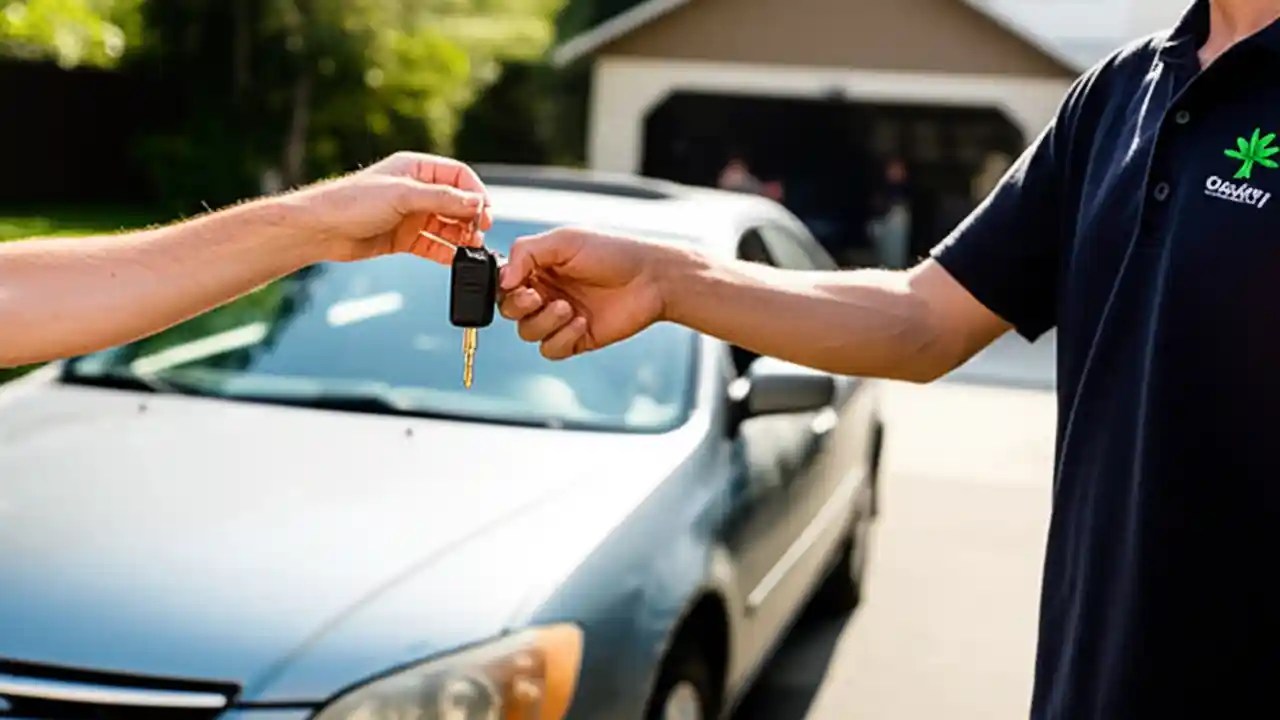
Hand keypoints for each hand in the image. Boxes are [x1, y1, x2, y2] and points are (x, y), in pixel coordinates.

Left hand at [288, 151, 493, 263]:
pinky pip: (434, 246)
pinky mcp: (405, 239)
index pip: (459, 176)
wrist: (320, 230)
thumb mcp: (402, 195)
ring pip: (448, 226)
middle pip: (457, 203)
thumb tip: (475, 202)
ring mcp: (411, 216)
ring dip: (461, 237)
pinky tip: (455, 260)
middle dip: (470, 218)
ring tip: (470, 249)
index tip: (484, 213)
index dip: (475, 193)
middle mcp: (416, 191)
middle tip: (479, 233)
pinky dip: (446, 253)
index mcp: (416, 169)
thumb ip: (442, 199)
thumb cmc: (351, 202)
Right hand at [497, 228, 670, 359]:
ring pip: (528, 332)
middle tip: (539, 297)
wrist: (651, 278)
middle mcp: (547, 292)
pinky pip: (551, 349)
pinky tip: (581, 322)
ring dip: (543, 322)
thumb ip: (526, 252)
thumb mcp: (564, 240)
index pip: (504, 284)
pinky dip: (560, 338)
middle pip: (509, 311)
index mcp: (540, 267)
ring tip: (567, 308)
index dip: (505, 288)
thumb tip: (503, 278)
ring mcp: (561, 317)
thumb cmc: (613, 252)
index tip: (519, 284)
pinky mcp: (577, 338)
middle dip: (520, 306)